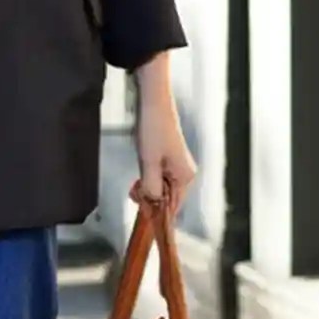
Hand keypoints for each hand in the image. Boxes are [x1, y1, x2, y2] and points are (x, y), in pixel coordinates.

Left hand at [130, 54, 195, 216]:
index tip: (141, 216)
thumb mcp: (149, 163)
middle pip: (166, 198)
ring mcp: (176, 166)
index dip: (157, 213)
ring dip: (146, 188)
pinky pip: (157, 176)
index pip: (173, 207)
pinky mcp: (167, 158)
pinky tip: (138, 176)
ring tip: (134, 183)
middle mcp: (184, 173)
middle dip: (149, 199)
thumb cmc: (153, 131)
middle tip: (133, 192)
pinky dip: (147, 179)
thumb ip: (152, 188)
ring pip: (160, 187)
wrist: (152, 102)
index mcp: (185, 177)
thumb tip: (153, 204)